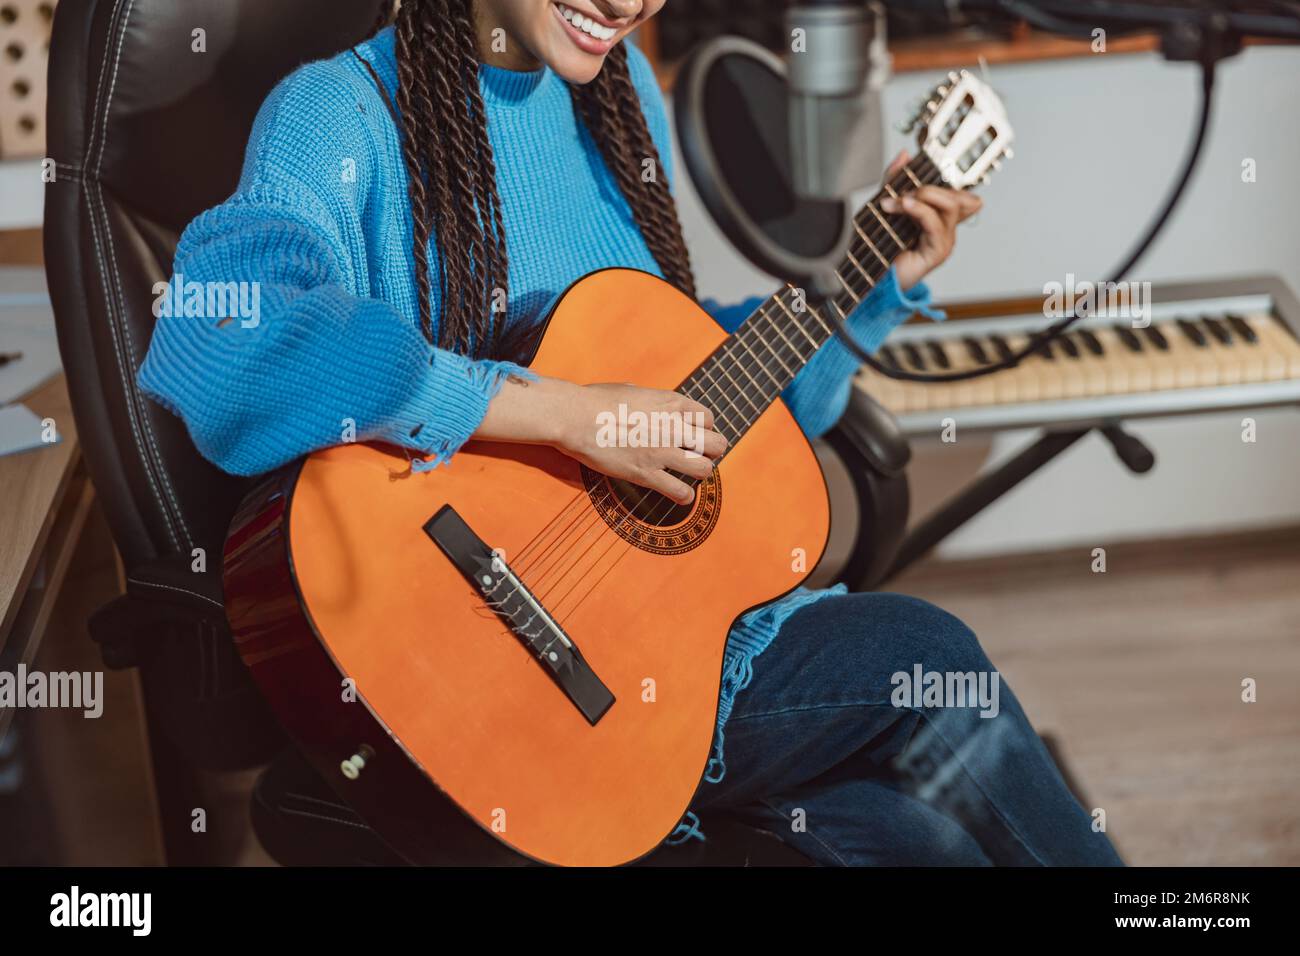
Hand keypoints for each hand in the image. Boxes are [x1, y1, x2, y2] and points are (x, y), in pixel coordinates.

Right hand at [553, 383, 727, 504]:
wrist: (576, 418)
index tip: (693, 435)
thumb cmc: (595, 401)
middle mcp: (673, 427)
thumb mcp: (629, 389)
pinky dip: (684, 496)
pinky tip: (680, 495)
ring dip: (700, 473)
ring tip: (689, 474)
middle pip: (717, 444)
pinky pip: (680, 491)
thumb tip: (640, 395)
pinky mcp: (647, 473)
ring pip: (705, 469)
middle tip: (698, 455)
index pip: (708, 418)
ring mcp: (662, 451)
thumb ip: (645, 396)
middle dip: (711, 452)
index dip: (704, 429)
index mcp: (671, 403)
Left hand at [879, 150, 981, 291]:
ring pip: (948, 206)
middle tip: (900, 191)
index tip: (915, 167)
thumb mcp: (886, 206)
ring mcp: (944, 242)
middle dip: (928, 187)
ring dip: (922, 196)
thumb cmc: (878, 247)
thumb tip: (904, 154)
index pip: (956, 192)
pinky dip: (919, 211)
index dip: (942, 177)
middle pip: (957, 197)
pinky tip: (903, 205)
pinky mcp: (937, 253)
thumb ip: (894, 181)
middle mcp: (946, 230)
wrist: (869, 279)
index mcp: (938, 219)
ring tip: (897, 201)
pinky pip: (935, 224)